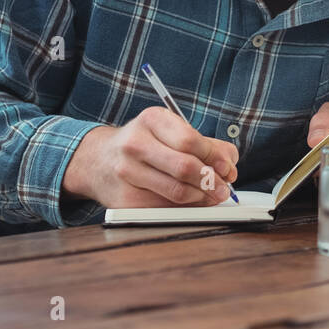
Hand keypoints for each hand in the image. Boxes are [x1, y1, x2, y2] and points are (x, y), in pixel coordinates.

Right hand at [63, 106, 239, 208]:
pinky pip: (164, 209)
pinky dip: (185, 209)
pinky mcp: (125, 200)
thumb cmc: (145, 144)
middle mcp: (135, 144)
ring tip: (212, 196)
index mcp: (151, 120)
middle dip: (211, 180)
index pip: (190, 141)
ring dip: (202, 197)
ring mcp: (127, 173)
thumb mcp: (170, 131)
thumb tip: (230, 164)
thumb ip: (205, 144)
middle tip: (224, 188)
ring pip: (176, 192)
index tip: (228, 167)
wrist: (99, 160)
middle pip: (184, 167)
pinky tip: (193, 203)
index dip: (215, 157)